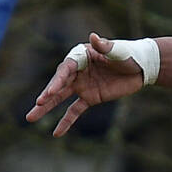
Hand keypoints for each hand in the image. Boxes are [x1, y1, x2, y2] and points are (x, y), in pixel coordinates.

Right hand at [25, 32, 144, 136]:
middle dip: (48, 94)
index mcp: (81, 56)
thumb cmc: (129, 55)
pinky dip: (65, 121)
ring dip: (46, 108)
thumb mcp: (118, 51)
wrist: (141, 68)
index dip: (58, 80)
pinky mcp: (89, 98)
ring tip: (30, 118)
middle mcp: (77, 71)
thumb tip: (94, 37)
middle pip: (59, 84)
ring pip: (60, 98)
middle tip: (38, 103)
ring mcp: (82, 85)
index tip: (50, 92)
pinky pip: (74, 111)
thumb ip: (105, 46)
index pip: (66, 69)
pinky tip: (56, 133)